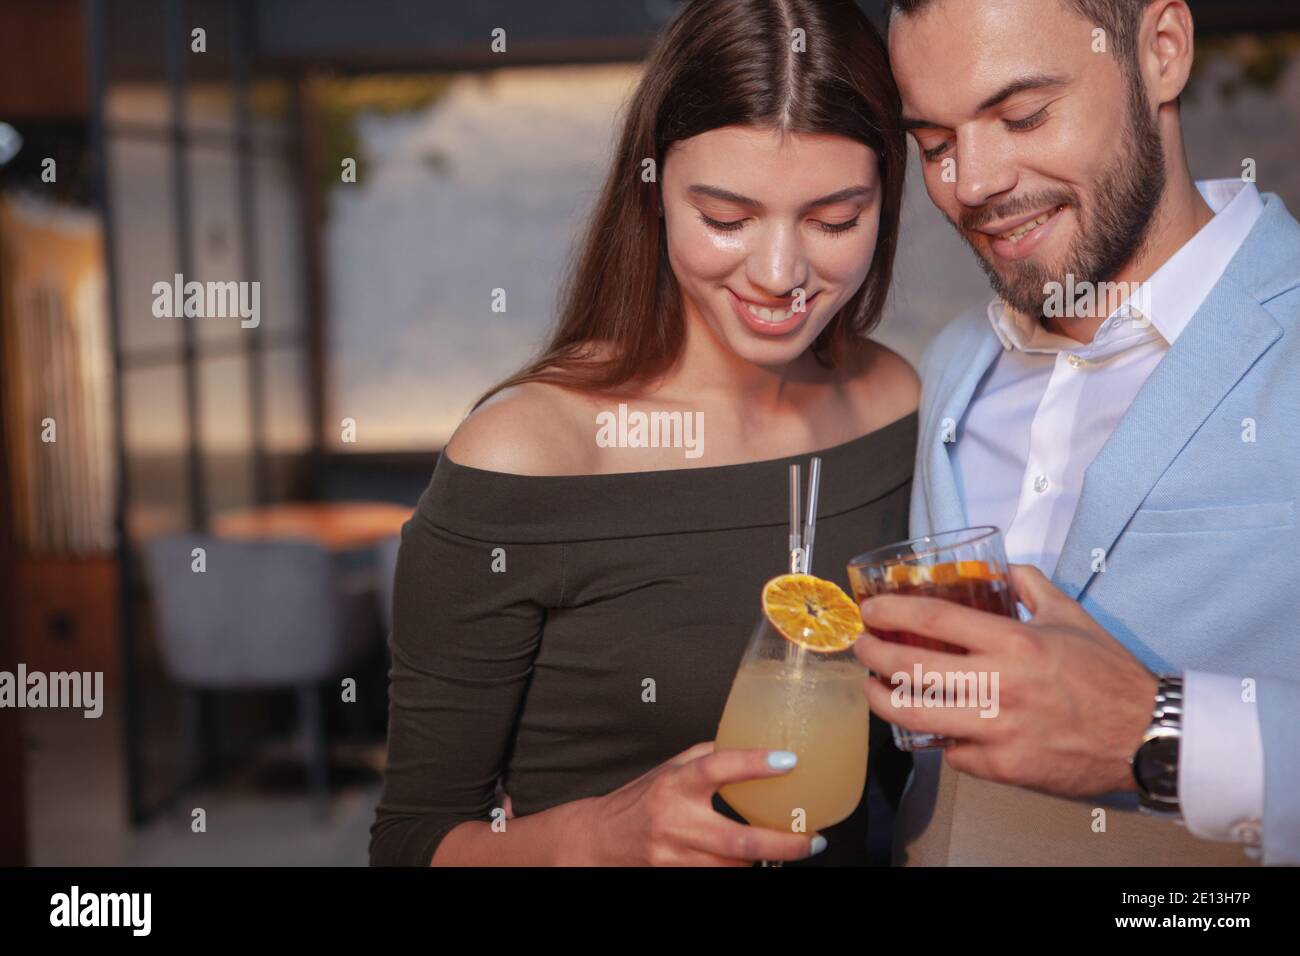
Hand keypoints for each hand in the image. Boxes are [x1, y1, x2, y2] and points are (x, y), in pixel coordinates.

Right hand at [566, 742, 825, 865]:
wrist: (597, 841)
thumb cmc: (638, 800)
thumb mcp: (668, 768)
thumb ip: (705, 758)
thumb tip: (750, 745)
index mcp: (674, 783)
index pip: (717, 767)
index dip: (754, 764)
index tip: (789, 760)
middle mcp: (675, 820)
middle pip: (738, 839)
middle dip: (782, 844)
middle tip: (812, 839)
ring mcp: (674, 855)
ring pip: (734, 866)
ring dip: (764, 859)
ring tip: (791, 848)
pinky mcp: (675, 876)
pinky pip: (719, 877)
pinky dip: (740, 868)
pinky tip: (754, 860)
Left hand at [853, 564, 1157, 797]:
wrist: (1145, 733)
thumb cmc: (1107, 675)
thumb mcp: (1070, 615)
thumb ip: (1030, 586)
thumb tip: (1002, 568)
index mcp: (1013, 642)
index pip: (931, 620)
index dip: (889, 613)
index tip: (871, 611)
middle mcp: (999, 685)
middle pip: (910, 668)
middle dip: (872, 655)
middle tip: (862, 647)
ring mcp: (997, 729)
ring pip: (915, 716)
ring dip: (883, 700)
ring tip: (873, 689)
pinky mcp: (1003, 767)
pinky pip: (952, 752)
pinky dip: (939, 739)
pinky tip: (934, 727)